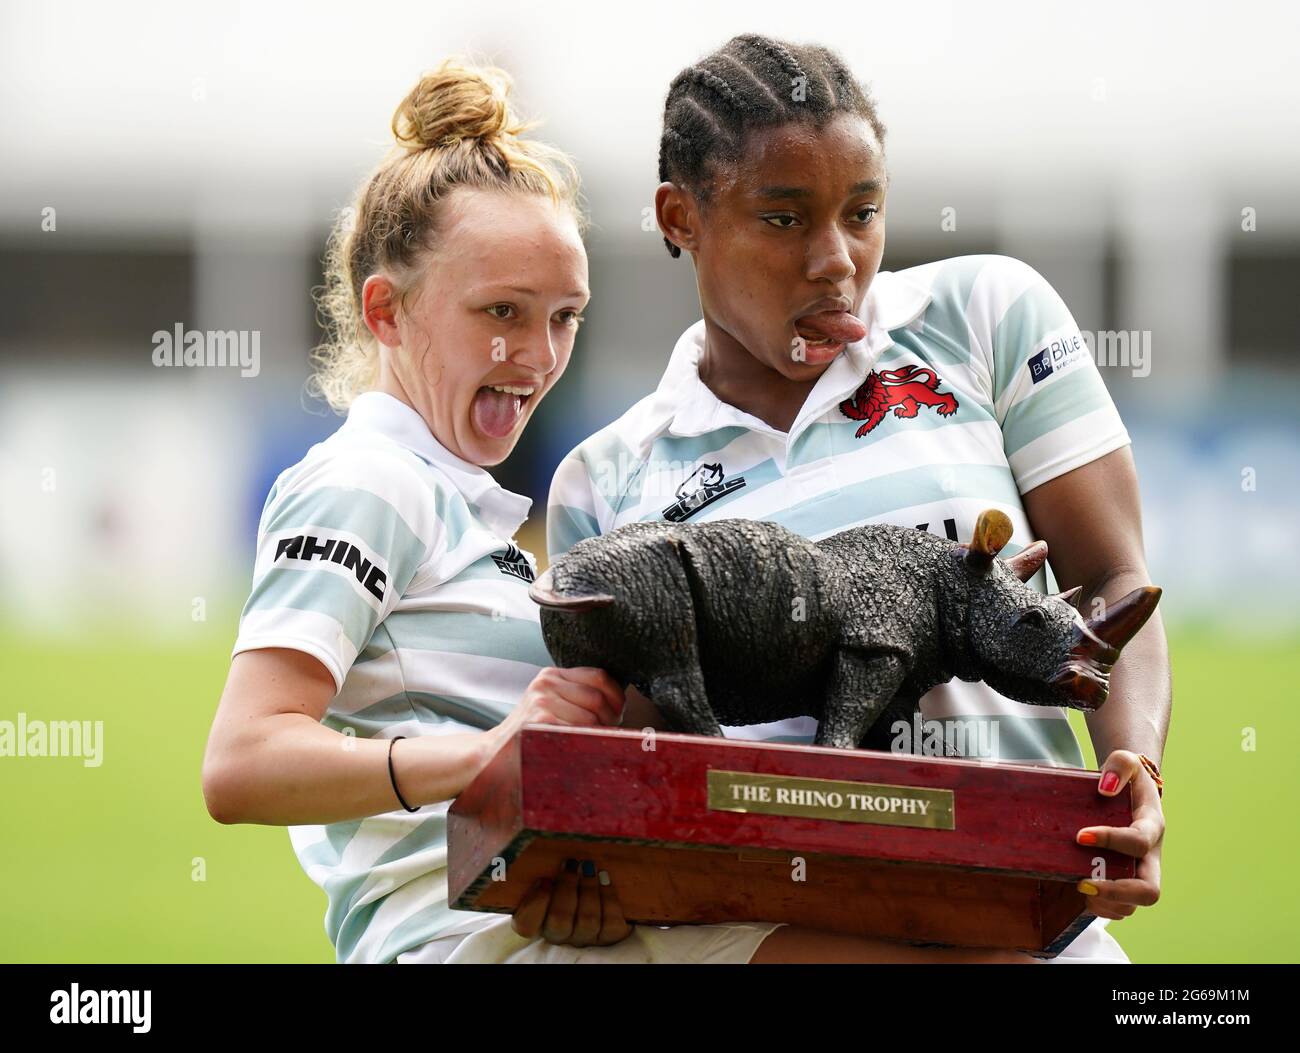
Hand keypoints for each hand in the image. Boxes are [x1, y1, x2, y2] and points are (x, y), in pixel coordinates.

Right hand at [484, 667, 623, 755]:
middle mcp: (545, 683)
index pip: (599, 676)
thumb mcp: (551, 705)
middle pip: (598, 698)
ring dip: (599, 735)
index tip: (618, 714)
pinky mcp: (539, 721)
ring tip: (592, 745)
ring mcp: (541, 701)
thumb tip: (619, 705)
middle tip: (608, 734)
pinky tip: (578, 752)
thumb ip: (577, 697)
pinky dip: (585, 745)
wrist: (493, 756)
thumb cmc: (530, 735)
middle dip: (611, 720)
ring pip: (591, 718)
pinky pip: (578, 733)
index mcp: (551, 675)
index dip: (617, 697)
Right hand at [512, 858, 634, 946]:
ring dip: (589, 889)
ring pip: (587, 921)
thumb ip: (536, 867)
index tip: (544, 880)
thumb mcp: (545, 873)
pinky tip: (604, 880)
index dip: (536, 905)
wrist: (590, 893)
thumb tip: (521, 845)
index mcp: (535, 921)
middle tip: (572, 863)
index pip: (526, 926)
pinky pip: (610, 924)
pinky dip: (608, 900)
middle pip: (559, 922)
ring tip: (589, 867)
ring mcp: (584, 939)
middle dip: (567, 888)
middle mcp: (558, 935)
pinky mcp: (608, 937)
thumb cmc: (562, 879)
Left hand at [1074, 749, 1163, 919]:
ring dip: (1106, 903)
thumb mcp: (1125, 761)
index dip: (1111, 841)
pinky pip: (1121, 906)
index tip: (1080, 835)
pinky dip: (1102, 906)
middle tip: (1083, 883)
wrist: (1127, 789)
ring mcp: (1139, 871)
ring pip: (1134, 904)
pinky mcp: (1126, 879)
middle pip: (1149, 889)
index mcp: (1152, 826)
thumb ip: (1120, 764)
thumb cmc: (1125, 775)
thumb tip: (1105, 788)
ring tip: (1078, 888)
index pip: (1138, 841)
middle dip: (1117, 892)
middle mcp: (1150, 855)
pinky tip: (1078, 892)